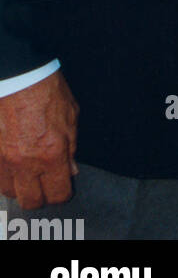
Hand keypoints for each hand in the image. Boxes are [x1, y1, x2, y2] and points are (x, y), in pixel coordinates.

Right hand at [0, 73, 78, 209]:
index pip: (59, 193)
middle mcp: (27, 162)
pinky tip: (13, 165)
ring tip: (28, 175)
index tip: (64, 188)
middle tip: (45, 185)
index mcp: (52, 153)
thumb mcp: (71, 116)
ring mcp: (5, 159)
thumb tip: (71, 169)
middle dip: (41, 197)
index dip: (63, 193)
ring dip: (20, 187)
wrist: (19, 75)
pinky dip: (5, 176)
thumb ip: (71, 148)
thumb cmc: (46, 90)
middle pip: (32, 201)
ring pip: (10, 193)